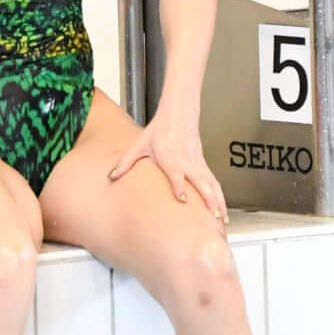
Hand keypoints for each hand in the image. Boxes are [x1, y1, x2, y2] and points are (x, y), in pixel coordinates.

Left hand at [109, 113, 228, 221]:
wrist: (178, 113)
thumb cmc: (159, 129)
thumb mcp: (140, 144)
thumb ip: (125, 162)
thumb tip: (111, 176)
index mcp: (170, 156)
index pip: (176, 172)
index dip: (179, 184)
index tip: (182, 198)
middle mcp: (187, 161)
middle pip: (200, 181)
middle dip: (208, 199)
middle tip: (213, 217)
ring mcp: (198, 163)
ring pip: (212, 184)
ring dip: (218, 202)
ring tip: (222, 220)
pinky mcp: (204, 165)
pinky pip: (214, 183)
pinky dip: (221, 198)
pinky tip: (222, 212)